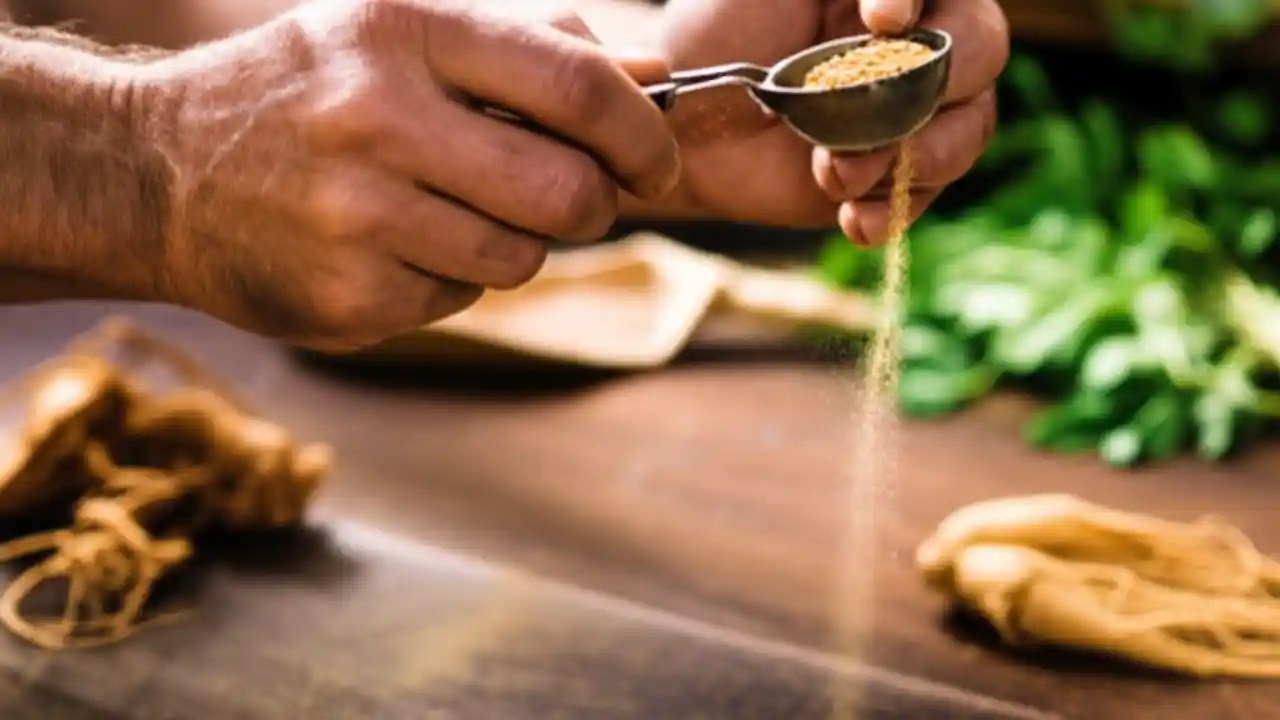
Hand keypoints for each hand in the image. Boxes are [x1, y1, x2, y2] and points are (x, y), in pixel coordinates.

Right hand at [136, 0, 679, 349]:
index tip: (656, 161)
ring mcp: (357, 218)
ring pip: (520, 257)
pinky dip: (448, 276)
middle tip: (575, 200)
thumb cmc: (309, 92)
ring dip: (513, 241)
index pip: (576, 87)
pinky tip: (390, 245)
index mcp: (405, 32)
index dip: (642, 134)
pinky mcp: (347, 298)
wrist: (158, 173)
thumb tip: (653, 78)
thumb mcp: (403, 32)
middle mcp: (378, 120)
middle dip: (594, 205)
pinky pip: (458, 298)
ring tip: (447, 208)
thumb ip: (531, 48)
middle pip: (567, 192)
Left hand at [659, 0, 1008, 244]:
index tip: (882, 22)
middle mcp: (925, 43)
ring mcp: (920, 114)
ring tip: (834, 176)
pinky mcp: (896, 176)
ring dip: (906, 160)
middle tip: (862, 115)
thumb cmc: (724, 31)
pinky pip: (925, 196)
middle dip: (924, 90)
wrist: (691, 120)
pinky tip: (854, 220)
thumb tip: (890, 12)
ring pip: (968, 129)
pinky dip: (891, 212)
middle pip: (981, 52)